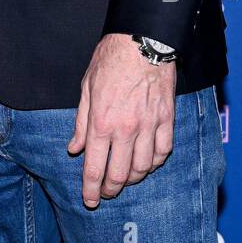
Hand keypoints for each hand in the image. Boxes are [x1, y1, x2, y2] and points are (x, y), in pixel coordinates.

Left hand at [68, 33, 175, 207]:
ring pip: (144, 168)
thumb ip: (81, 123)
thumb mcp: (86, 89)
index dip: (91, 189)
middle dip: (110, 189)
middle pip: (119, 174)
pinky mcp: (167, 120)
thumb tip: (75, 149)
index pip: (94, 167)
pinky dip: (156, 163)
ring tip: (125, 179)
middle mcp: (126, 130)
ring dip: (133, 178)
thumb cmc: (110, 61)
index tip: (90, 200)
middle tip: (106, 193)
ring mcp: (149, 126)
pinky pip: (164, 151)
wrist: (141, 41)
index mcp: (101, 122)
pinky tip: (148, 163)